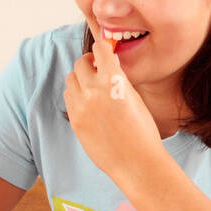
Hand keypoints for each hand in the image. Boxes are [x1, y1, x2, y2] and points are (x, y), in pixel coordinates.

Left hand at [62, 37, 163, 181]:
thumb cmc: (142, 131)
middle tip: (97, 68)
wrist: (135, 162)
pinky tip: (88, 102)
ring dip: (80, 78)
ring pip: (71, 79)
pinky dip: (75, 94)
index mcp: (114, 81)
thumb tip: (107, 64)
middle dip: (89, 62)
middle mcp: (94, 90)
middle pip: (81, 63)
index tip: (104, 50)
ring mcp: (81, 106)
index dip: (103, 48)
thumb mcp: (135, 98)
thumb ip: (118, 79)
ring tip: (93, 87)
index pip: (100, 49)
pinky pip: (68, 98)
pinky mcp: (74, 120)